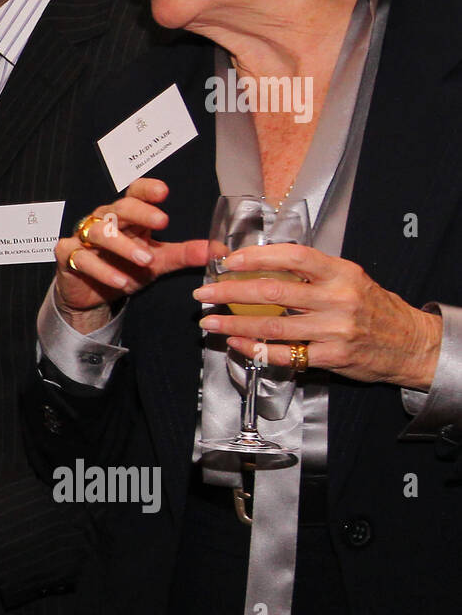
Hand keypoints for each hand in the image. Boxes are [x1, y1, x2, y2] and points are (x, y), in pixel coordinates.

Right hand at [55, 179, 209, 331]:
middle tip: (162, 222)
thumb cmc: (123, 268)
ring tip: (146, 260)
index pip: (135, 194)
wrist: (92, 295)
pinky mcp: (68, 256)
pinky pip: (82, 258)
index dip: (147, 190)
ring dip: (123, 245)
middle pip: (118, 208)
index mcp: (126, 216)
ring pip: (99, 232)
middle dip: (139, 212)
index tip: (164, 192)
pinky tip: (121, 280)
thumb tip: (217, 250)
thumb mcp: (158, 262)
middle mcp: (104, 220)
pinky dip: (101, 269)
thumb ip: (184, 254)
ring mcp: (83, 237)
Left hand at [193, 244, 442, 388]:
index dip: (256, 257)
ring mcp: (334, 329)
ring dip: (234, 324)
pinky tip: (237, 343)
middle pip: (273, 292)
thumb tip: (260, 263)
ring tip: (209, 323)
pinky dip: (255, 348)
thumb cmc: (372, 307)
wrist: (409, 343)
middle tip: (204, 293)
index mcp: (340, 272)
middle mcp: (337, 299)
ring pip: (273, 326)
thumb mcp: (348, 278)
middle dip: (231, 292)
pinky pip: (285, 354)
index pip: (292, 257)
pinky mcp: (331, 357)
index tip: (228, 261)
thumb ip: (310, 272)